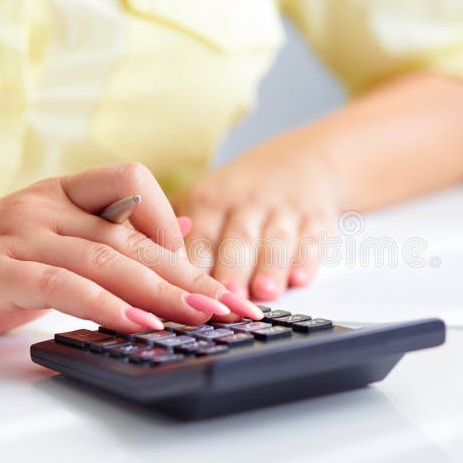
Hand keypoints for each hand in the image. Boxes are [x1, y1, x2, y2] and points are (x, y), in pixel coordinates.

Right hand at [0, 163, 261, 354]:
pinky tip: (138, 324)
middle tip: (234, 305)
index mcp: (58, 194)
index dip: (175, 230)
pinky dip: (104, 305)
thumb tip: (180, 222)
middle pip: (132, 234)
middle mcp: (41, 206)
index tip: (204, 276)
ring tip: (203, 316)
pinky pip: (60, 285)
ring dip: (161, 290)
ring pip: (105, 257)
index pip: (134, 186)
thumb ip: (110, 234)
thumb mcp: (51, 246)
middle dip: (190, 273)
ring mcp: (16, 235)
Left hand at [172, 131, 339, 300]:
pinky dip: (307, 260)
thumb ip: (174, 231)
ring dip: (270, 267)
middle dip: (232, 269)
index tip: (185, 292)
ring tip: (265, 292)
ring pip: (276, 240)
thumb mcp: (203, 198)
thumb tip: (146, 273)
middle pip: (237, 240)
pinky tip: (300, 279)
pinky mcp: (317, 219)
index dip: (192, 265)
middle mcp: (247, 203)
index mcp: (210, 199)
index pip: (197, 236)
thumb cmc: (240, 194)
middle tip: (226, 299)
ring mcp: (284, 211)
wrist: (304, 163)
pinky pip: (313, 240)